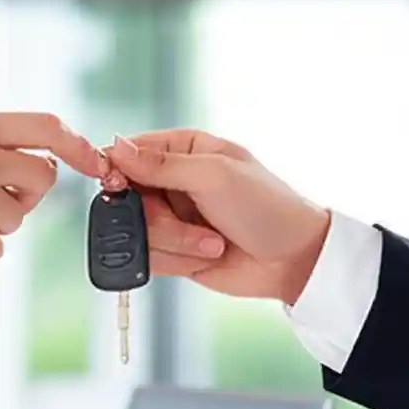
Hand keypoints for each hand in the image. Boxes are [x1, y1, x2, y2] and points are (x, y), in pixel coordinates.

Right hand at [105, 130, 330, 304]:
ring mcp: (173, 218)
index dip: (116, 170)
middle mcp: (174, 182)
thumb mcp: (214, 176)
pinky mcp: (174, 251)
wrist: (292, 261)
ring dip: (175, 243)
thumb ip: (162, 164)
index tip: (118, 185)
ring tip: (211, 242)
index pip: (129, 152)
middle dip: (157, 218)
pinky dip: (177, 261)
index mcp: (184, 150)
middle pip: (126, 198)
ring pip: (136, 233)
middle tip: (189, 223)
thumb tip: (115, 147)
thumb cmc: (266, 208)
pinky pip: (149, 258)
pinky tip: (207, 255)